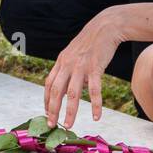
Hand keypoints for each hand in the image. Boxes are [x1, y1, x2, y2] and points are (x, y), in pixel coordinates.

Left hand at [43, 8, 125, 128]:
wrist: (106, 26)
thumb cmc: (91, 42)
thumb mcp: (75, 54)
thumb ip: (70, 70)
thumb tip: (71, 91)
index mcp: (61, 61)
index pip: (48, 83)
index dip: (46, 99)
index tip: (46, 113)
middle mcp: (67, 64)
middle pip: (56, 91)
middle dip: (52, 110)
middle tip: (52, 124)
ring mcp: (81, 66)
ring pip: (72, 94)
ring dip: (70, 112)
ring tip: (69, 125)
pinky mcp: (95, 67)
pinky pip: (94, 90)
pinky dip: (95, 105)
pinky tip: (96, 116)